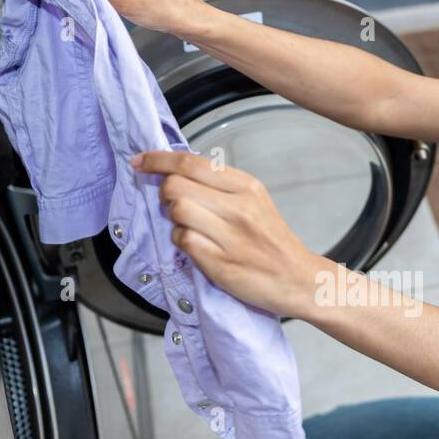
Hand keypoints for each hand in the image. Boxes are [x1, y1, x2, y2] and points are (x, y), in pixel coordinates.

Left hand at [131, 150, 325, 317]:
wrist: (299, 279)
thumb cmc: (272, 242)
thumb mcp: (254, 202)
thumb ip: (220, 187)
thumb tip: (177, 174)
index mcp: (246, 186)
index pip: (190, 162)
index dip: (157, 160)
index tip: (138, 161)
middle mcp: (239, 207)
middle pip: (176, 185)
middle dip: (164, 194)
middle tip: (174, 205)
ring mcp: (230, 236)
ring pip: (177, 211)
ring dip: (173, 220)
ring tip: (189, 228)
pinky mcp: (221, 263)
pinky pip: (183, 241)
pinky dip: (182, 243)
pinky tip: (197, 248)